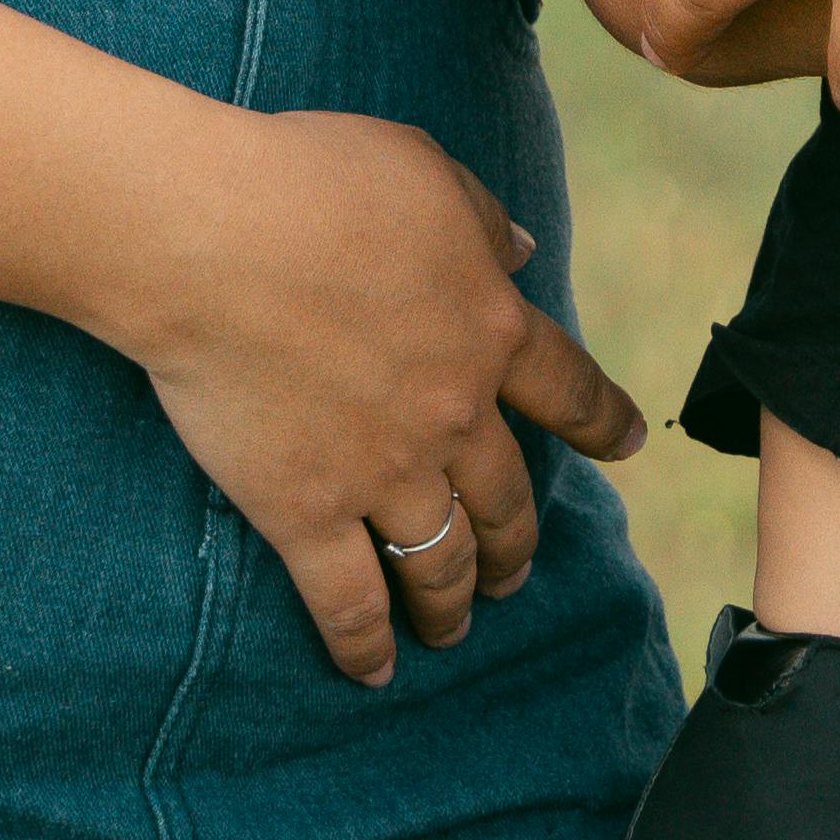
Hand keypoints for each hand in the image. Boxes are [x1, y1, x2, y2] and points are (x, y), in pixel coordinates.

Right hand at [112, 102, 643, 685]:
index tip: (626, 445)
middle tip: (516, 569)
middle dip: (517, 542)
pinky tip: (375, 670)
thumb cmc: (312, 181)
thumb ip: (479, 217)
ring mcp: (381, 473)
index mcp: (488, 328)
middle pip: (506, 498)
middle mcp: (452, 415)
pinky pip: (347, 599)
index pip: (567, 388)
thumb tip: (519, 248)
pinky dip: (364, 644)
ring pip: (440, 561)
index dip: (601, 419)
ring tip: (456, 627)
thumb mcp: (421, 169)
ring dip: (455, 601)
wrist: (213, 238)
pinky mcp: (305, 512)